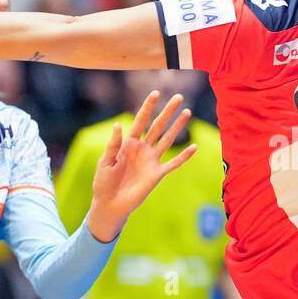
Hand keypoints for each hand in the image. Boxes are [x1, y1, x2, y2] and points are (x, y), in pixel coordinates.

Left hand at [86, 91, 198, 241]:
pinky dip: (184, 157)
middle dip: (167, 111)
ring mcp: (151, 161)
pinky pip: (173, 164)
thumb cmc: (104, 183)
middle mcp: (142, 149)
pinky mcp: (157, 174)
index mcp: (128, 143)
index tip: (155, 93)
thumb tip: (118, 125)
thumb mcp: (105, 162)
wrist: (110, 205)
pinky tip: (194, 147)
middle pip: (157, 126)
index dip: (147, 107)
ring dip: (177, 127)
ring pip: (167, 140)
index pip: (140, 121)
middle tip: (178, 97)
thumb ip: (113, 144)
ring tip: (187, 112)